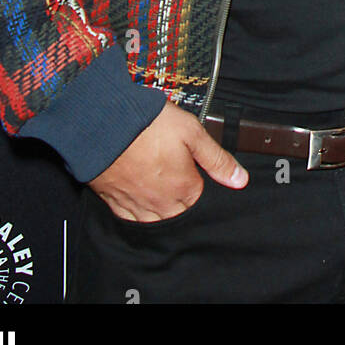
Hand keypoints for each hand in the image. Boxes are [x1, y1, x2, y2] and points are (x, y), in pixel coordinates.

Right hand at [88, 99, 248, 221]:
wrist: (104, 125)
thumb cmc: (147, 124)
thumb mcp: (192, 132)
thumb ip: (217, 159)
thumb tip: (240, 180)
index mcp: (184, 189)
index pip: (199, 196)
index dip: (195, 177)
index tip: (187, 162)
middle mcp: (162, 204)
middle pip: (179, 212)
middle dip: (180, 196)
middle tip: (171, 169)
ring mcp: (137, 206)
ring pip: (156, 220)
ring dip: (160, 207)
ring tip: (156, 183)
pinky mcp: (115, 203)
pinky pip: (131, 219)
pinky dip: (137, 212)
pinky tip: (137, 196)